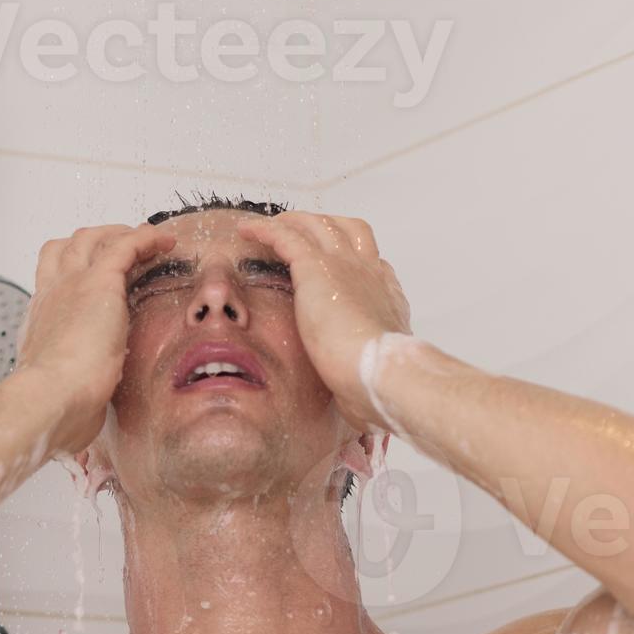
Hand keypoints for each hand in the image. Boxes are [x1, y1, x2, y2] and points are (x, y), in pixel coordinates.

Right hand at [13, 223, 177, 454]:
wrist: (50, 399)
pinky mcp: (100, 282)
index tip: (96, 280)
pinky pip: (126, 244)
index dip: (74, 274)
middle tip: (122, 250)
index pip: (52, 281)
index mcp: (41, 322)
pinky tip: (164, 242)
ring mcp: (73, 285)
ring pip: (93, 238)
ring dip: (121, 235)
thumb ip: (76, 396)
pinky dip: (146, 238)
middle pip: (66, 248)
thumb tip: (86, 418)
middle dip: (94, 243)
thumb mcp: (64, 394)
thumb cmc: (55, 406)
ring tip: (146, 242)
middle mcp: (52, 295)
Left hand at [235, 211, 412, 430]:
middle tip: (301, 232)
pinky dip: (266, 229)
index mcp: (385, 297)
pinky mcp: (316, 268)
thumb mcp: (374, 375)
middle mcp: (369, 273)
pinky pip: (287, 236)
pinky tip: (248, 231)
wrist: (380, 375)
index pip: (370, 264)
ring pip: (318, 225)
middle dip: (324, 227)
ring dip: (293, 222)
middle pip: (348, 231)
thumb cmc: (380, 383)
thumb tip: (357, 411)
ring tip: (270, 226)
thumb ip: (362, 379)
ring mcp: (344, 266)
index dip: (351, 259)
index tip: (335, 266)